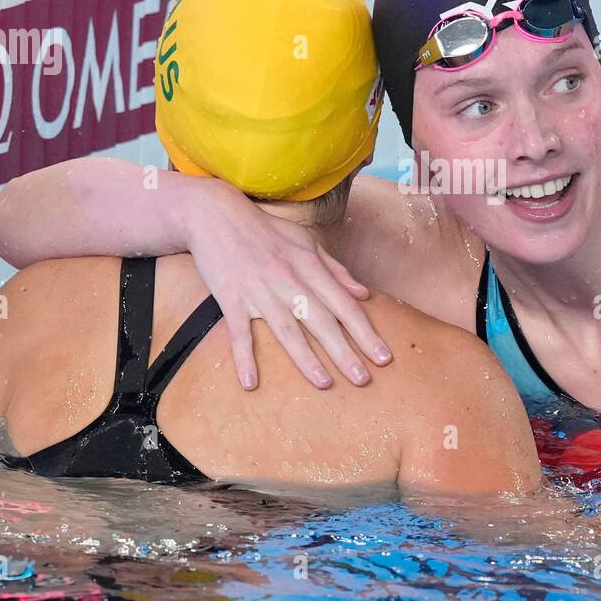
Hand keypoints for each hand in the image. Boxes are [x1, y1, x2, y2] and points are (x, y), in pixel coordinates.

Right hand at [178, 176, 391, 390]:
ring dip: (306, 359)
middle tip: (364, 381)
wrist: (216, 216)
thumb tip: (364, 295)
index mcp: (310, 267)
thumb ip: (336, 270)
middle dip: (345, 353)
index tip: (384, 357)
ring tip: (324, 384)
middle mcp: (289, 280)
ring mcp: (259, 291)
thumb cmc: (266, 231)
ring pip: (287, 331)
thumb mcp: (306, 243)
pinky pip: (239, 333)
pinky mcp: (230, 298)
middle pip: (322, 322)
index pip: (345, 306)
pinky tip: (250, 383)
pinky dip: (244, 357)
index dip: (366, 333)